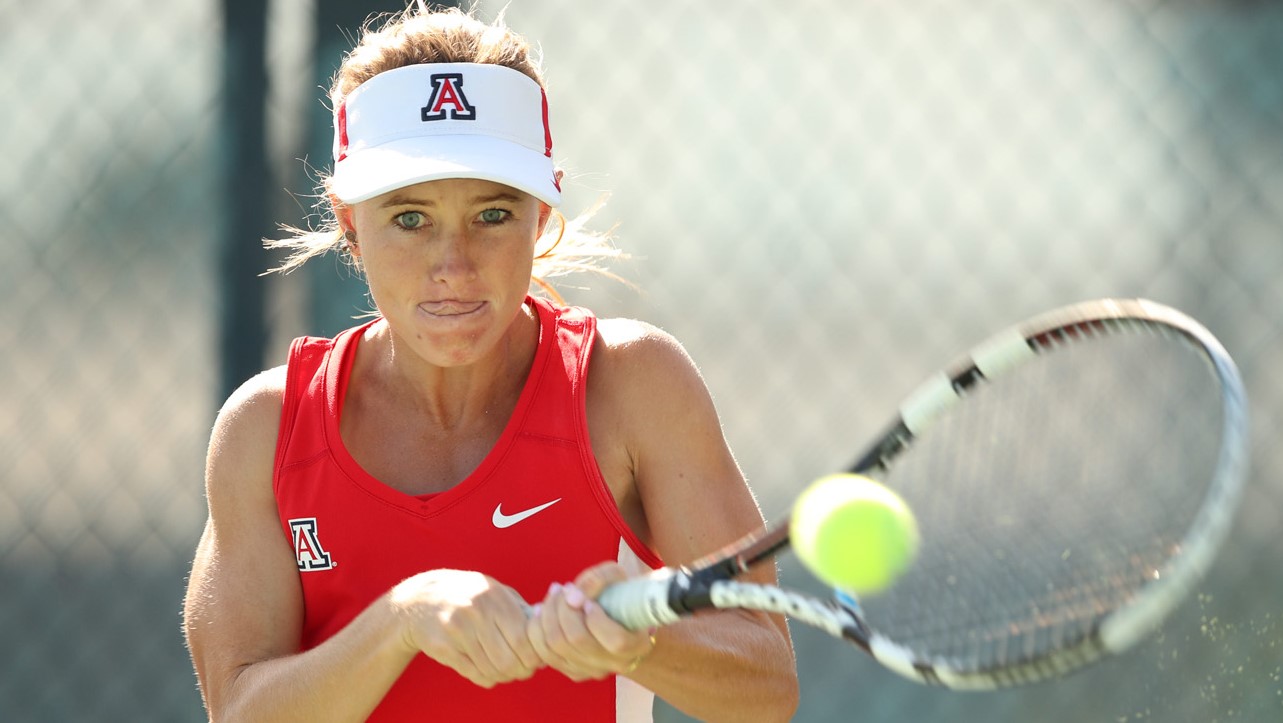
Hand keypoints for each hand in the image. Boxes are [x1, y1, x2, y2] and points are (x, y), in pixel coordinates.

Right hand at [389, 569, 541, 687]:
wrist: (421, 600)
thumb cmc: (469, 596)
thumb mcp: (495, 592)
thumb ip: (521, 609)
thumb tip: (548, 628)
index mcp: (495, 598)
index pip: (523, 638)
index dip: (534, 655)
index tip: (536, 659)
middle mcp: (476, 613)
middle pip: (508, 658)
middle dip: (521, 670)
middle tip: (524, 670)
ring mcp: (457, 631)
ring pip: (491, 669)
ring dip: (505, 676)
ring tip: (508, 671)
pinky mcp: (443, 647)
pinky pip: (473, 673)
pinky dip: (487, 678)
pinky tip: (490, 672)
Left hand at [527, 562, 657, 680]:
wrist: (619, 623)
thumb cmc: (621, 597)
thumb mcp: (619, 579)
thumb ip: (602, 578)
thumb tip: (573, 595)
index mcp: (636, 645)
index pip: (615, 640)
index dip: (597, 618)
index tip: (588, 600)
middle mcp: (614, 664)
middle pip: (577, 639)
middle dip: (563, 608)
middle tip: (564, 588)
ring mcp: (591, 671)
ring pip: (557, 646)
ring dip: (548, 615)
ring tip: (554, 595)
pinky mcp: (571, 671)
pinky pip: (544, 653)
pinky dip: (537, 629)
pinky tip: (542, 610)